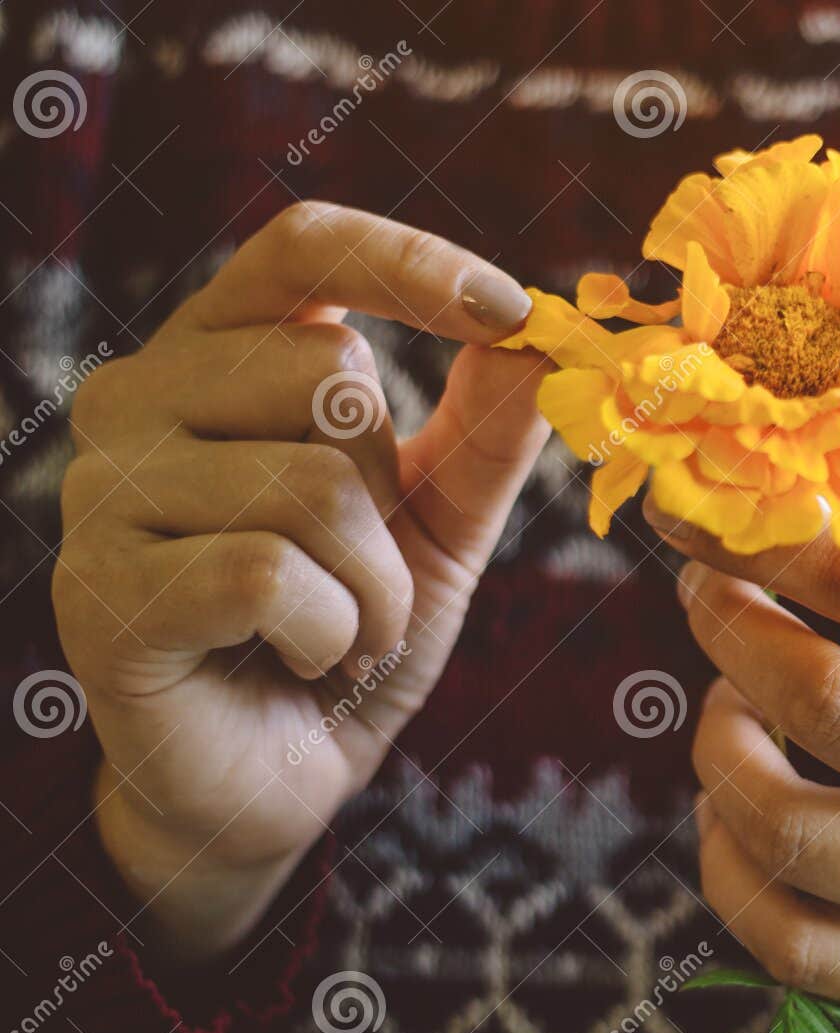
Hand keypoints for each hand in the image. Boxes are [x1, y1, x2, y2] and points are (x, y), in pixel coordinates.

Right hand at [53, 202, 549, 962]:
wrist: (272, 779)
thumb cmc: (347, 633)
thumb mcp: (438, 526)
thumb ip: (483, 433)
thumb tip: (538, 337)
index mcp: (217, 355)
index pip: (304, 246)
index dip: (411, 261)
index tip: (513, 310)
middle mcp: (137, 399)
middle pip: (328, 370)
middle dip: (391, 494)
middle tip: (360, 573)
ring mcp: (102, 493)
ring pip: (313, 485)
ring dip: (374, 588)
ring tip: (338, 634)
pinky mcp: (101, 592)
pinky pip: (270, 575)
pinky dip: (330, 634)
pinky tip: (302, 663)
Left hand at [650, 510, 839, 1013]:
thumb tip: (790, 534)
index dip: (767, 540)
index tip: (689, 509)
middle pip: (820, 701)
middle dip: (729, 629)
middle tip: (712, 595)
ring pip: (785, 829)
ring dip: (717, 746)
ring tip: (733, 704)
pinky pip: (793, 942)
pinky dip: (727, 869)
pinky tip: (733, 814)